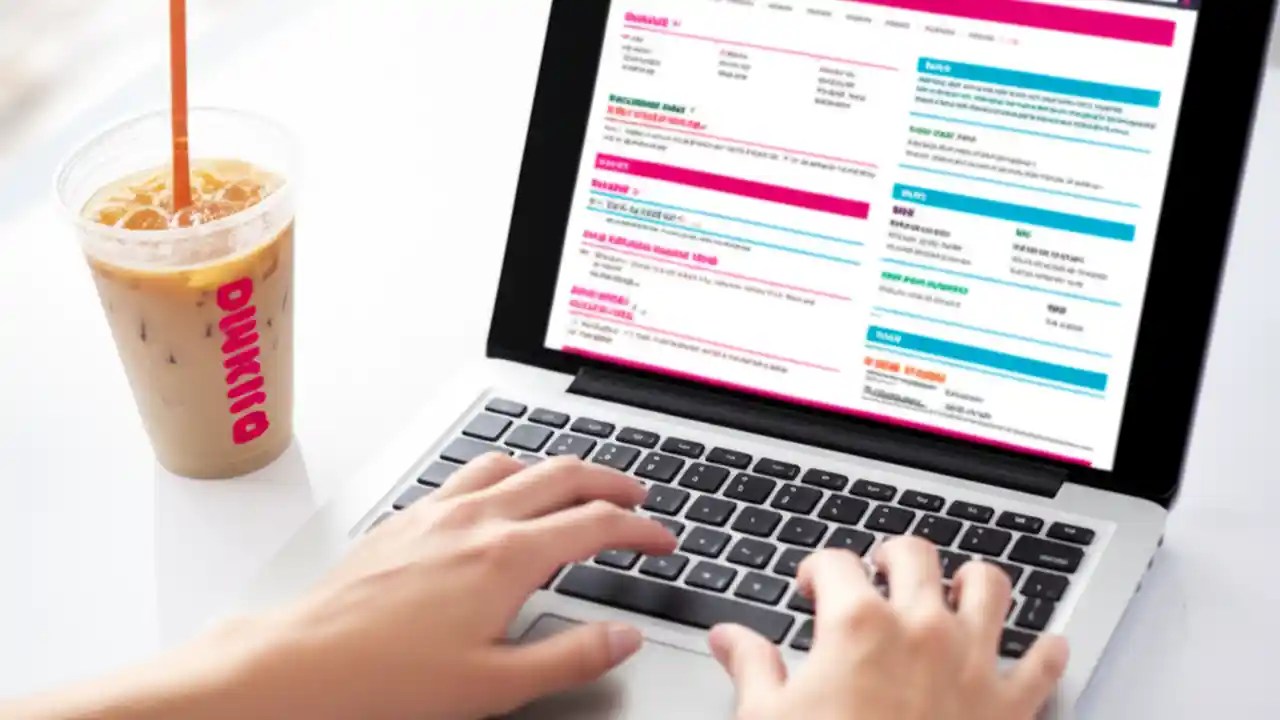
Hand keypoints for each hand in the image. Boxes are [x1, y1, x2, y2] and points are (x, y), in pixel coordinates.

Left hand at [234, 454, 676, 719]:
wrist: (301, 664)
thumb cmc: (387, 680)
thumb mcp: (496, 684)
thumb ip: (571, 656)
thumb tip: (622, 637)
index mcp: (506, 557)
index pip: (596, 524)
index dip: (641, 528)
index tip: (662, 540)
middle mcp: (475, 520)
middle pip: (562, 476)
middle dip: (611, 482)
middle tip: (638, 497)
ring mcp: (436, 512)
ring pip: (514, 463)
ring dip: (557, 469)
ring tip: (575, 486)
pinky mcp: (406, 518)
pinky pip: (469, 474)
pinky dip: (505, 474)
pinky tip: (498, 495)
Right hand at [709, 537, 1068, 719]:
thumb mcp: (767, 718)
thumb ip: (752, 666)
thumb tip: (729, 638)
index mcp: (858, 624)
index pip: (836, 562)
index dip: (818, 569)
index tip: (812, 586)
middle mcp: (921, 629)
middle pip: (915, 554)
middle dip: (891, 556)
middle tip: (878, 574)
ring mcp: (972, 663)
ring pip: (989, 586)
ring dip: (969, 581)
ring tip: (951, 590)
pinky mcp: (1009, 705)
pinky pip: (1042, 663)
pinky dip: (1045, 651)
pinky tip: (1042, 646)